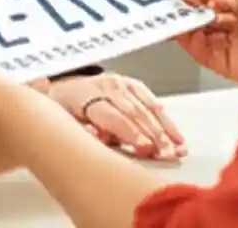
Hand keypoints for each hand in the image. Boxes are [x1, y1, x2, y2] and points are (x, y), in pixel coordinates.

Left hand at [46, 74, 185, 159]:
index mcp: (86, 97)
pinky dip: (163, 115)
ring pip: (146, 107)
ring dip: (164, 129)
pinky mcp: (129, 83)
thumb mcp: (62, 122)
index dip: (131, 133)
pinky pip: (149, 98)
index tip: (145, 148)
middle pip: (134, 113)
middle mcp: (106, 87)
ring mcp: (119, 83)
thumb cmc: (62, 109)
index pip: (113, 117)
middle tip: (166, 153)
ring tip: (177, 147)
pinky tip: (173, 130)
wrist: (60, 87)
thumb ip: (81, 132)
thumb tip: (97, 137)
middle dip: (154, 135)